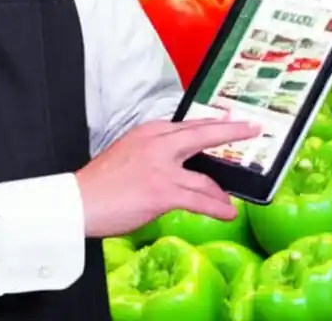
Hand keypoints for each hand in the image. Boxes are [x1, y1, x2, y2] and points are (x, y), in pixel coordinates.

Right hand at [75, 118, 260, 237]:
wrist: (78, 202)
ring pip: (205, 176)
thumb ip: (154, 150)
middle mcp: (159, 144)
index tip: (231, 119)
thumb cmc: (101, 183)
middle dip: (232, 130)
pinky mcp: (164, 192)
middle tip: (252, 128)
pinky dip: (216, 208)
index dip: (214, 123)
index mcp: (150, 132)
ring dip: (222, 191)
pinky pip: (199, 200)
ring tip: (232, 200)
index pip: (189, 125)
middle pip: (204, 134)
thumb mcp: (128, 152)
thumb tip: (180, 161)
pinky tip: (226, 213)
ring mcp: (163, 168)